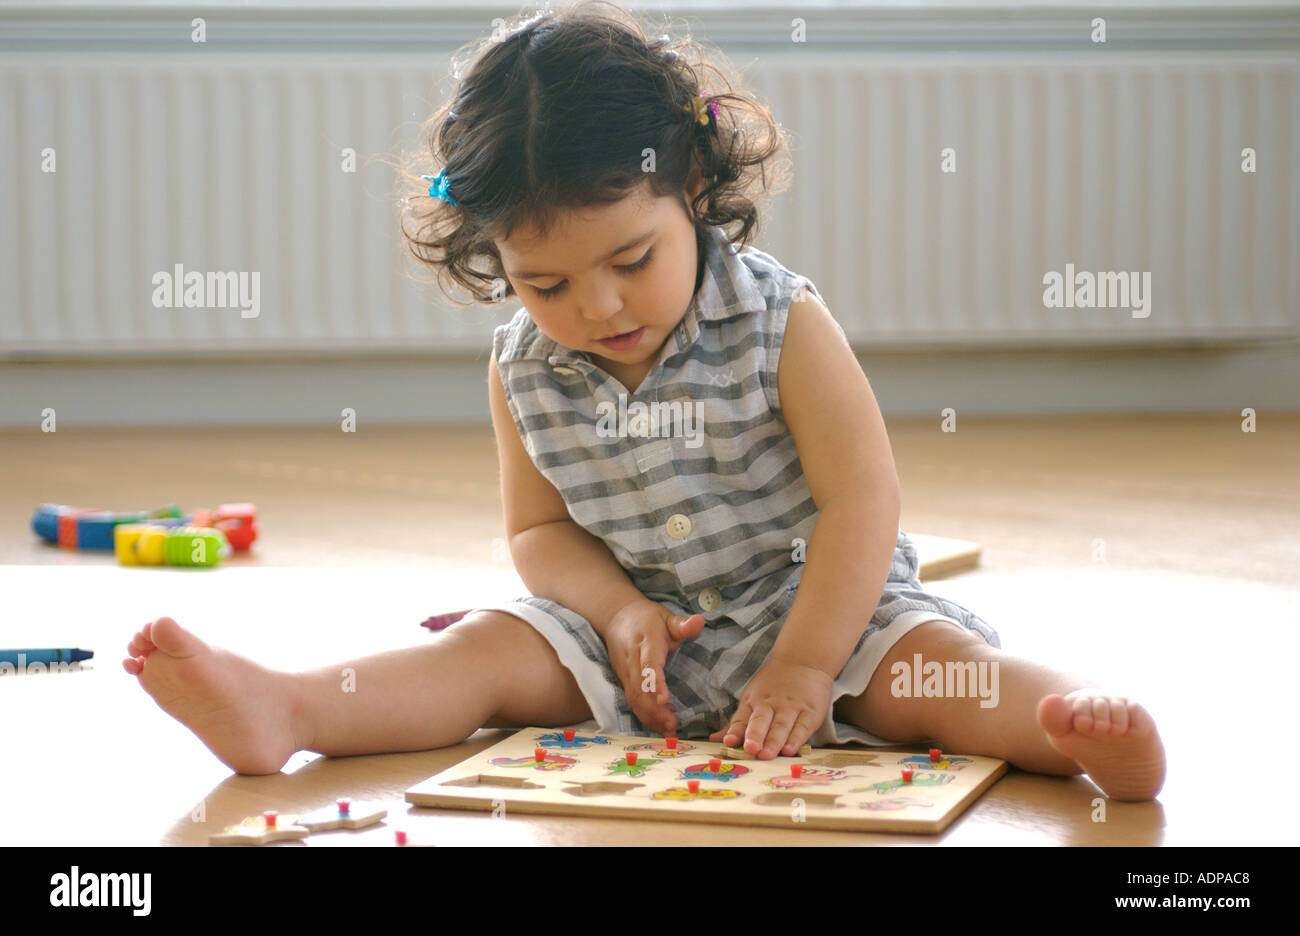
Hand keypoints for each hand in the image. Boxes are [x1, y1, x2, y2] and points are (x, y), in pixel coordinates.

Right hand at [603, 601, 705, 735]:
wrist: (615, 617)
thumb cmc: (647, 619)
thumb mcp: (666, 617)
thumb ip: (682, 624)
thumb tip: (700, 621)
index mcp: (646, 642)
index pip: (649, 664)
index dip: (655, 683)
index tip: (664, 700)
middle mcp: (632, 660)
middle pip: (639, 688)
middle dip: (654, 710)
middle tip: (672, 726)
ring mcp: (625, 672)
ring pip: (634, 699)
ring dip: (650, 717)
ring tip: (669, 731)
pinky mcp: (623, 681)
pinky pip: (632, 701)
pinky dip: (645, 715)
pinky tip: (660, 725)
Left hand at [708, 656, 831, 757]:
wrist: (803, 661)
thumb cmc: (773, 684)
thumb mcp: (751, 698)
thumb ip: (736, 723)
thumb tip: (714, 740)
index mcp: (753, 702)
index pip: (741, 719)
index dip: (735, 731)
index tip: (728, 742)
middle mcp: (770, 704)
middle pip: (761, 722)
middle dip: (755, 735)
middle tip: (750, 749)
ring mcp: (791, 708)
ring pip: (781, 726)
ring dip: (773, 741)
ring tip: (767, 754)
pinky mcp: (810, 712)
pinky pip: (802, 727)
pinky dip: (796, 739)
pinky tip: (790, 749)